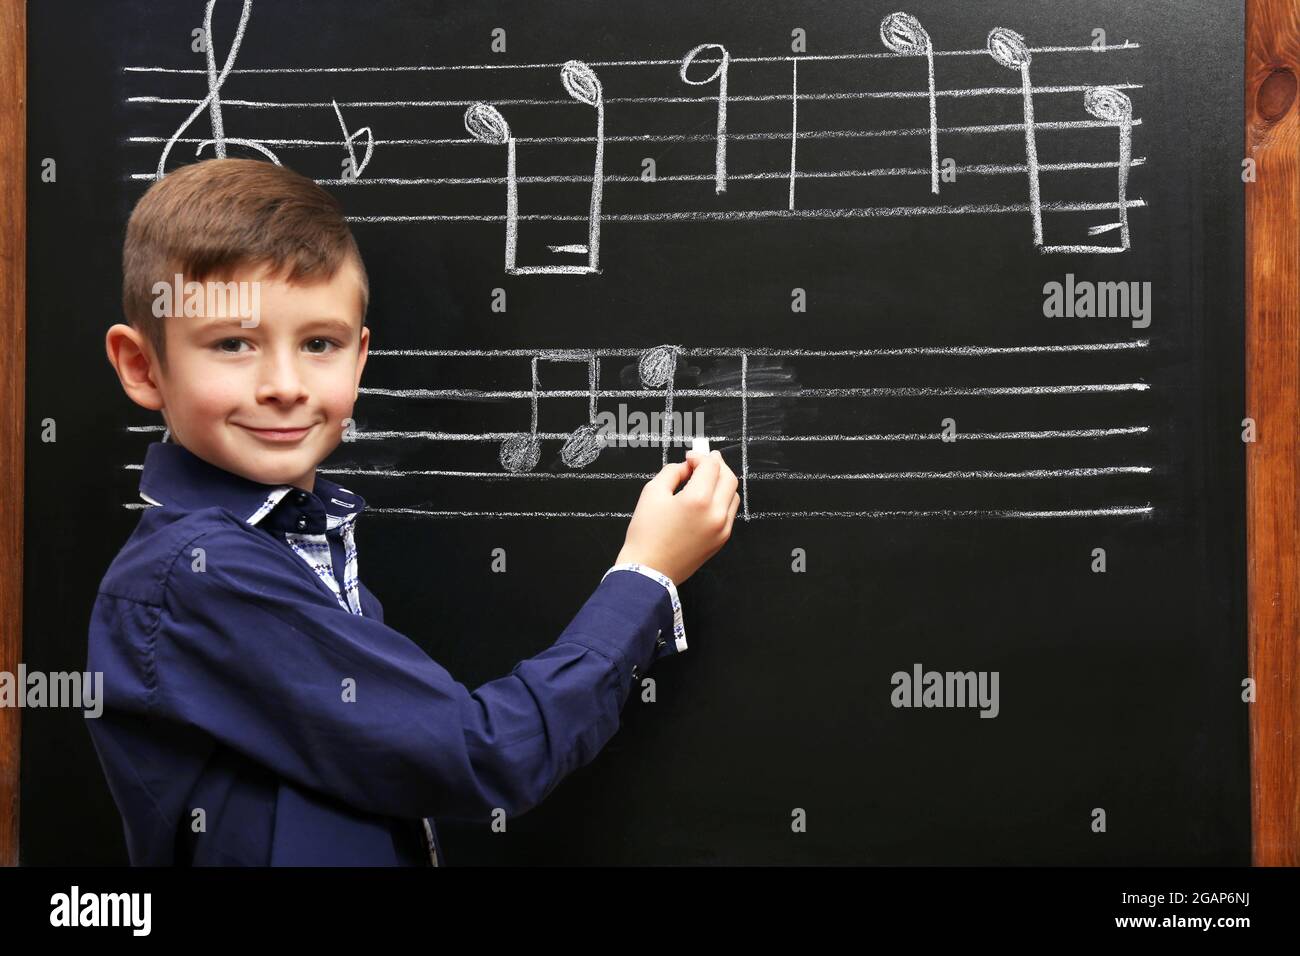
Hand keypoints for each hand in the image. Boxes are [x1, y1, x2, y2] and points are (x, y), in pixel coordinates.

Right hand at [614, 449, 739, 584]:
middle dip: (716, 465)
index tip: (689, 457)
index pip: (711, 466)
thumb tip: (686, 467)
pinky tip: (707, 499)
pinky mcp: (721, 539)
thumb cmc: (646, 534)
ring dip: (722, 482)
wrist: (649, 570)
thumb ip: (672, 472)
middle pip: (729, 477)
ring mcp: (722, 528)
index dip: (700, 456)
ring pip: (733, 495)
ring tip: (704, 480)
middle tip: (702, 461)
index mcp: (698, 500)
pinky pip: (729, 512)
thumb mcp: (652, 492)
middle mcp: (716, 513)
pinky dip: (722, 500)